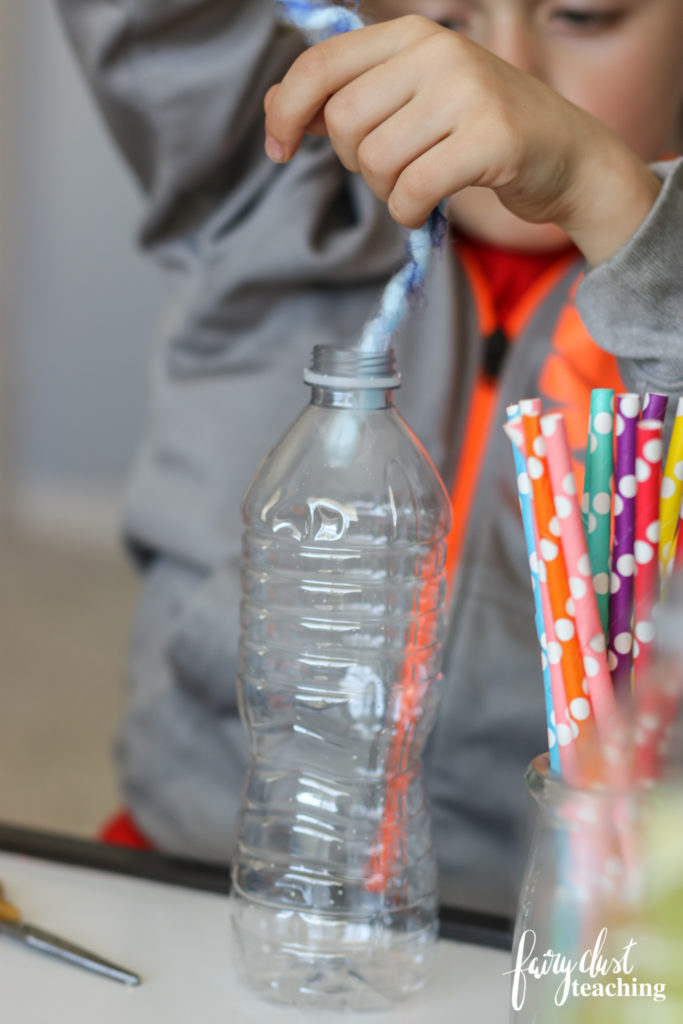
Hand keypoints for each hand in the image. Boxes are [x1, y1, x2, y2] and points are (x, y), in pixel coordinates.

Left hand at [264, 16, 659, 264]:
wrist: (567, 155)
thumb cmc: (480, 131)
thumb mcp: (414, 98)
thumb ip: (352, 98)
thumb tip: (280, 110)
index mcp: (411, 34)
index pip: (320, 66)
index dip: (286, 110)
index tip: (278, 148)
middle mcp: (438, 52)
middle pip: (346, 122)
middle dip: (356, 163)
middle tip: (391, 169)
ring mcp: (467, 93)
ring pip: (377, 161)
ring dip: (386, 193)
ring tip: (417, 186)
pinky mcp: (490, 140)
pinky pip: (411, 191)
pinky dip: (408, 213)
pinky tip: (425, 208)